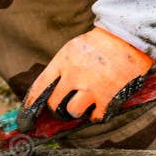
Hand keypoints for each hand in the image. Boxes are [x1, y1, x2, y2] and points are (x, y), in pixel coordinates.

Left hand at [16, 27, 153, 131]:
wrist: (128, 38)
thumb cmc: (98, 45)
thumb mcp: (72, 49)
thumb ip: (60, 68)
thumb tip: (48, 93)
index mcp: (63, 61)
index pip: (40, 88)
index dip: (30, 105)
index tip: (26, 118)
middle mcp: (75, 76)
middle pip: (54, 105)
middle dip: (57, 108)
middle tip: (63, 106)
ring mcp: (92, 88)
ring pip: (73, 112)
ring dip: (76, 111)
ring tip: (84, 102)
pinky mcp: (109, 98)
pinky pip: (95, 117)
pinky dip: (96, 114)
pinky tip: (100, 104)